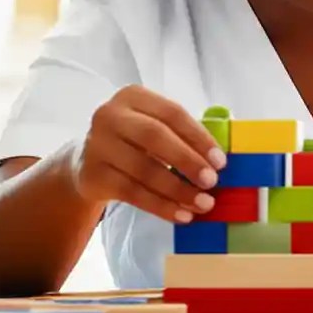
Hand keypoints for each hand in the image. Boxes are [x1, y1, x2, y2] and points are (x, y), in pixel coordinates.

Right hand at [70, 85, 225, 222]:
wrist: (91, 164)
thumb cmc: (137, 142)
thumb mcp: (156, 128)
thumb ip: (185, 136)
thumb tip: (220, 160)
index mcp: (133, 97)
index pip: (172, 113)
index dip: (199, 138)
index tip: (221, 162)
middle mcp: (110, 115)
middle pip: (154, 137)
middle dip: (188, 161)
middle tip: (212, 182)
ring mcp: (97, 145)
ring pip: (144, 169)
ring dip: (178, 189)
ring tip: (203, 203)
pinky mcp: (92, 175)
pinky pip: (132, 193)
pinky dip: (161, 206)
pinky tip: (182, 215)